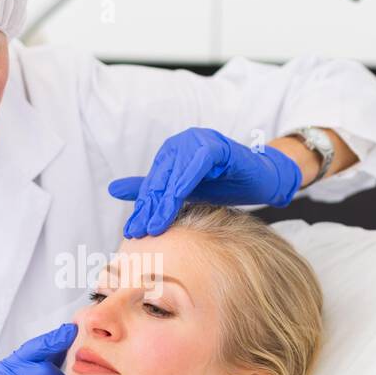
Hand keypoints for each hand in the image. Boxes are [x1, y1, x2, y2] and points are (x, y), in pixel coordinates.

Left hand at [108, 127, 301, 237]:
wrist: (261, 180)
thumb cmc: (225, 183)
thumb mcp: (186, 191)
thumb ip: (153, 188)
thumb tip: (113, 188)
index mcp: (171, 152)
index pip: (153, 183)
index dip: (143, 208)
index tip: (132, 231)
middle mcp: (182, 143)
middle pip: (161, 180)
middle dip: (149, 208)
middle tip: (139, 233)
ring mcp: (199, 141)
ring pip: (175, 175)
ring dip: (164, 202)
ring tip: (155, 226)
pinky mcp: (216, 145)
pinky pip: (196, 165)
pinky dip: (185, 183)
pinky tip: (174, 203)